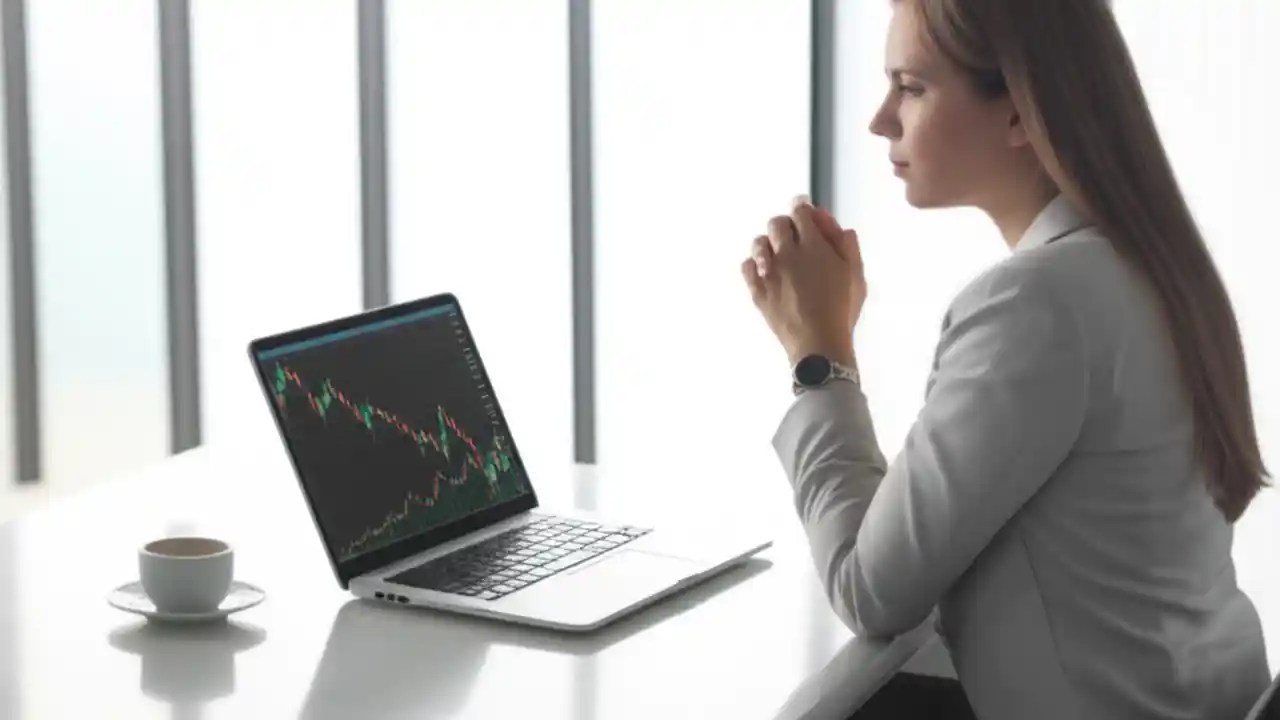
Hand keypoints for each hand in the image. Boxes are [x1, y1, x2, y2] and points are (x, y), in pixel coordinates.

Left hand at [741, 195, 865, 366]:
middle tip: (794, 236)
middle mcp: (788, 255)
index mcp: (814, 247)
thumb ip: (848, 246)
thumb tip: (840, 228)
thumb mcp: (856, 275)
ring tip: (779, 254)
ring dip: (769, 244)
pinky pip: (747, 267)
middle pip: (776, 223)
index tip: (803, 209)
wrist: (818, 344)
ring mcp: (769, 273)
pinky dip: (754, 264)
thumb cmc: (841, 310)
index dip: (802, 206)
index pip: (800, 211)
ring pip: (759, 243)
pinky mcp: (758, 291)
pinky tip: (765, 271)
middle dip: (786, 224)